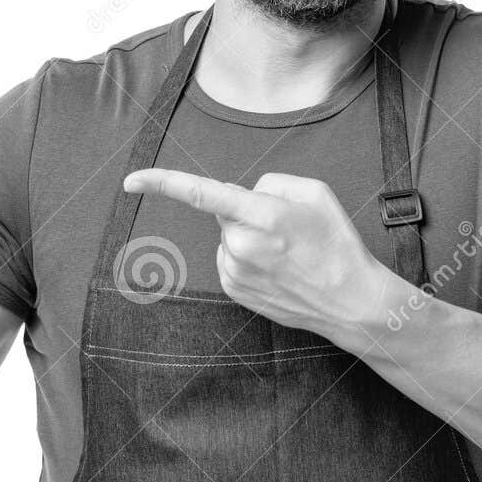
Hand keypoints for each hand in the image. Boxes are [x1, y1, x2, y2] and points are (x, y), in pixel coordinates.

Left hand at [122, 169, 389, 339]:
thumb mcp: (315, 192)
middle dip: (247, 211)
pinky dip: (248, 258)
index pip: (202, 194)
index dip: (163, 184)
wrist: (350, 301)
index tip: (131, 180)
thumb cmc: (337, 243)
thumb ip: (271, 182)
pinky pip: (231, 259)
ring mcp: (236, 271)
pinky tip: (277, 269)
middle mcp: (242, 245)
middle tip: (287, 228)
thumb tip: (243, 194)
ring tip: (287, 254)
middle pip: (225, 211)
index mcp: (263, 215)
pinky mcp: (235, 290)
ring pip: (228, 237)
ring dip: (249, 237)